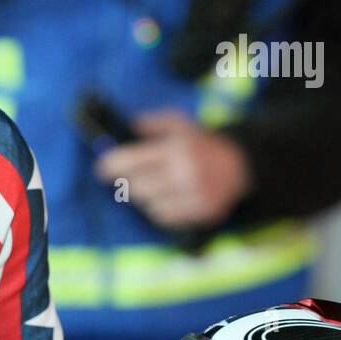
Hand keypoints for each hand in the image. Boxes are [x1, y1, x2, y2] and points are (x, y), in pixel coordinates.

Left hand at [94, 109, 251, 228]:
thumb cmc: (201, 144)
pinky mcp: (199, 212)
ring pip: (147, 204)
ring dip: (144, 196)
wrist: (238, 166)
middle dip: (128, 181)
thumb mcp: (181, 124)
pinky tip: (165, 198)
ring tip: (153, 185)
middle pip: (136, 186)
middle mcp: (185, 173)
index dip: (111, 166)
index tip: (102, 169)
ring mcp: (193, 195)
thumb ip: (155, 122)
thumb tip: (131, 126)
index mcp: (176, 149)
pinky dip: (158, 209)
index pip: (131, 161)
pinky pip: (163, 217)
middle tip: (130, 177)